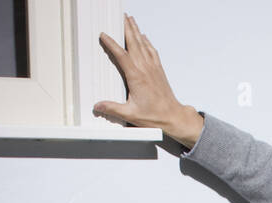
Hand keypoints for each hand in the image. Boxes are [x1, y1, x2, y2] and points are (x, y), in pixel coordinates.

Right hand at [94, 16, 203, 145]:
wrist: (173, 117)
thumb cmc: (155, 116)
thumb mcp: (130, 114)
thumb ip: (112, 108)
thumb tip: (98, 106)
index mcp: (136, 77)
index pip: (121, 55)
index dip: (112, 44)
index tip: (104, 35)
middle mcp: (145, 69)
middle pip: (134, 43)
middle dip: (127, 28)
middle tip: (121, 16)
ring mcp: (153, 68)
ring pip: (143, 44)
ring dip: (136, 31)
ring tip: (131, 20)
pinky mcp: (159, 71)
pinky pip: (152, 51)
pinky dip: (147, 42)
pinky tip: (144, 37)